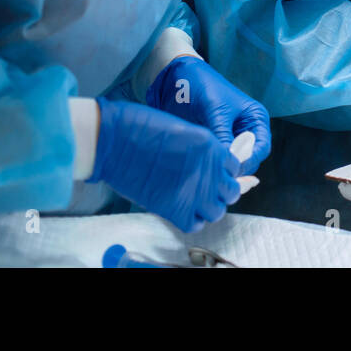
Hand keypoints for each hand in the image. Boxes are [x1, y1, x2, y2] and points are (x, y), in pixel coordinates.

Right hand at [88, 98, 240, 232]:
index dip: (224, 172)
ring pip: (217, 210)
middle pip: (231, 191)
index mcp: (212, 147)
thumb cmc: (142, 126)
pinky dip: (191, 220)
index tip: (214, 175)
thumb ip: (201, 149)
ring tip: (193, 201)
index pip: (234, 167)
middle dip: (221, 191)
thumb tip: (205, 164)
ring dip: (208, 207)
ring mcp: (195, 191)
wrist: (115, 139)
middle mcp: (210, 170)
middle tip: (206, 190)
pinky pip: (195, 224)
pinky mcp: (175, 209)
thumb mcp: (183, 130)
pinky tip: (181, 210)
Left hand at [146, 57, 270, 173]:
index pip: (261, 148)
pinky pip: (218, 158)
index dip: (250, 160)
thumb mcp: (216, 111)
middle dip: (236, 166)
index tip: (232, 167)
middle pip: (249, 159)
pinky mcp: (215, 141)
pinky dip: (212, 163)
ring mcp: (230, 137)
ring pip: (233, 160)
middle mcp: (246, 130)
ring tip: (208, 169)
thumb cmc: (203, 87)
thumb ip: (224, 135)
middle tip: (218, 172)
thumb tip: (228, 161)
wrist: (179, 77)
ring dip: (223, 166)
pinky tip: (201, 165)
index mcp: (255, 119)